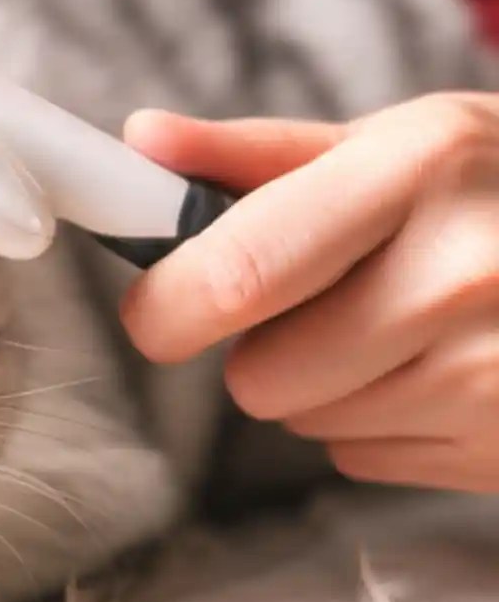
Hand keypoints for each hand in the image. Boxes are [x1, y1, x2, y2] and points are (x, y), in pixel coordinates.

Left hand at [121, 93, 498, 492]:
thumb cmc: (496, 191)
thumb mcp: (398, 144)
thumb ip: (256, 155)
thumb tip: (138, 144)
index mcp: (414, 174)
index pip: (236, 275)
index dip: (166, 308)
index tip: (157, 310)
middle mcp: (457, 277)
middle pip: (258, 378)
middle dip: (263, 348)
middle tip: (325, 300)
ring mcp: (490, 375)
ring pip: (306, 423)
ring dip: (324, 385)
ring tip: (400, 326)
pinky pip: (361, 458)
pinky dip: (378, 422)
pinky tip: (437, 370)